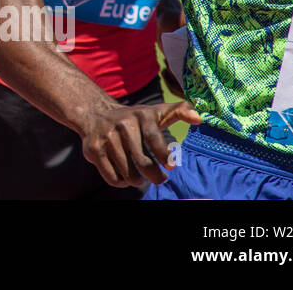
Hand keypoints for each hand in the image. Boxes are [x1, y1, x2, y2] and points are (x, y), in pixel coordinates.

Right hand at [79, 99, 200, 187]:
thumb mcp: (155, 111)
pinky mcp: (93, 150)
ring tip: (141, 177)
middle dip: (154, 176)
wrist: (94, 113)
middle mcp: (122, 124)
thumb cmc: (133, 118)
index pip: (153, 137)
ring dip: (138, 180)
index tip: (170, 167)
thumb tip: (199, 118)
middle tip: (159, 178)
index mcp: (140, 115)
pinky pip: (112, 177)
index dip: (163, 154)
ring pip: (128, 173)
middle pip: (142, 162)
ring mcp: (106, 138)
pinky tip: (125, 176)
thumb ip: (178, 111)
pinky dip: (122, 182)